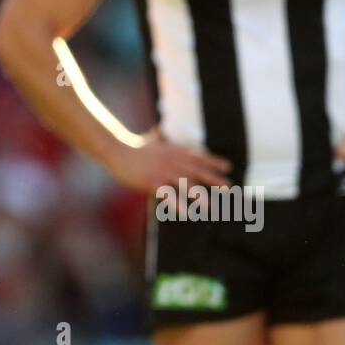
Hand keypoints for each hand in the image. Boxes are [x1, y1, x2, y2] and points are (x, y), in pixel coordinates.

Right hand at [98, 128, 232, 198]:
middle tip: (229, 187)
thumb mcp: (149, 141)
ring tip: (210, 207)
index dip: (213, 162)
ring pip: (185, 184)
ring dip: (198, 195)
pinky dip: (178, 205)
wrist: (116, 151)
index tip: (228, 167)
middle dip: (213, 179)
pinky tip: (187, 214)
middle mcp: (172, 160)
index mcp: (173, 151)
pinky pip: (168, 195)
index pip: (197, 156)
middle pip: (196, 170)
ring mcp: (162, 171)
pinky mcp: (152, 181)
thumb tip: (157, 129)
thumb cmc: (132, 148)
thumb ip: (156, 137)